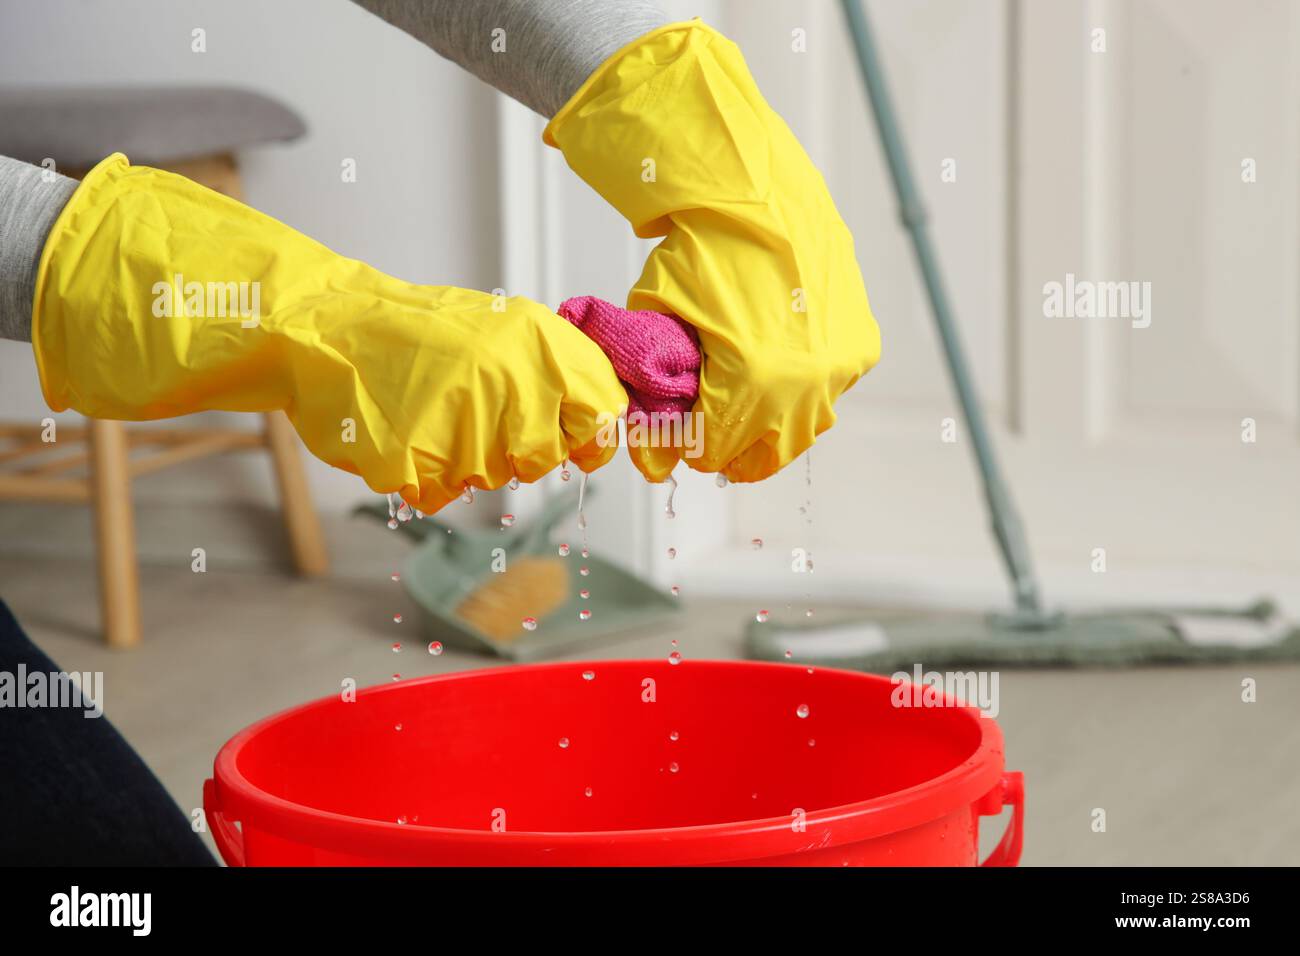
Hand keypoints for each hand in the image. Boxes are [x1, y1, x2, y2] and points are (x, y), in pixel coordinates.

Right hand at [32, 153, 626, 512]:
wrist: (324, 325)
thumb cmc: (417, 336)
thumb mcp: (501, 332)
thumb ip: (556, 377)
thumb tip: (604, 434)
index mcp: (537, 343)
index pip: (600, 412)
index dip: (589, 436)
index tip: (574, 442)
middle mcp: (508, 380)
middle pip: (541, 458)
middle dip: (511, 449)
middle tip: (469, 411)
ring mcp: (460, 422)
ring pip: (487, 478)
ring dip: (460, 459)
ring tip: (426, 411)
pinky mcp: (413, 459)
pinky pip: (437, 492)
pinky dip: (420, 474)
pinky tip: (402, 432)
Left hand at [544, 20, 880, 482]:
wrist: (754, 189)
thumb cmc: (699, 249)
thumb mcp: (657, 320)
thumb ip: (655, 386)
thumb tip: (651, 437)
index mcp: (753, 380)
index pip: (716, 451)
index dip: (690, 444)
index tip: (679, 431)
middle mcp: (805, 381)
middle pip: (765, 456)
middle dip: (730, 447)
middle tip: (709, 430)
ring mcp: (839, 365)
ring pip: (803, 430)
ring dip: (770, 428)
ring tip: (742, 410)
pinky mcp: (860, 345)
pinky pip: (830, 391)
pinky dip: (803, 391)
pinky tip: (777, 371)